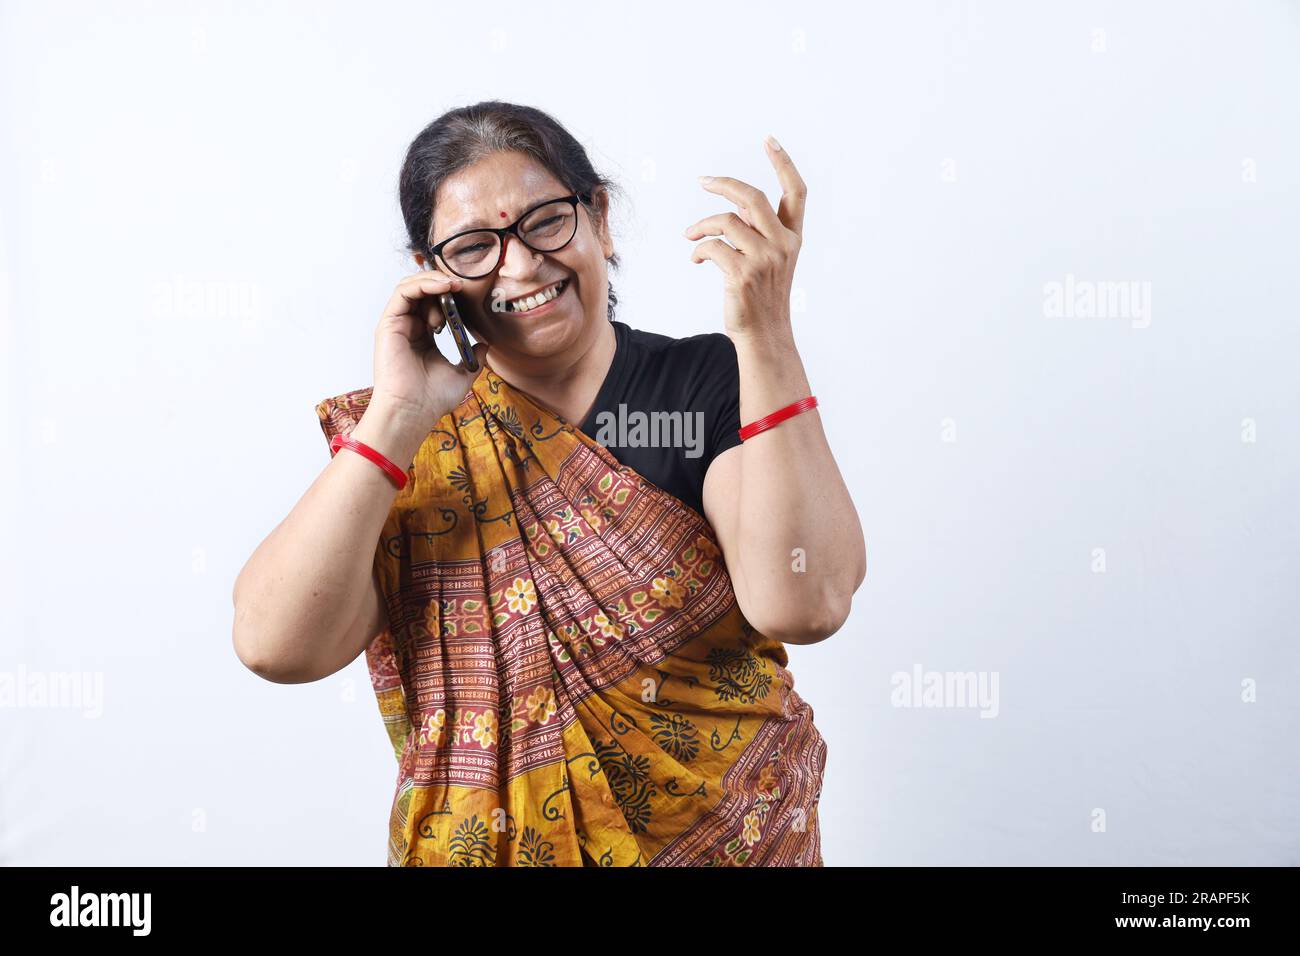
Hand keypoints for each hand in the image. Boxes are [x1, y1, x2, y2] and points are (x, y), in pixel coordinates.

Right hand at [371, 270, 489, 422]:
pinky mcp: (389, 324)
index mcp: (423, 338)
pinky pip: (403, 292)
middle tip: (464, 286)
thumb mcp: (462, 373)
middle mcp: (409, 328)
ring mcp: (398, 325)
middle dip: (444, 284)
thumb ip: (474, 357)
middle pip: (422, 292)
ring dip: (435, 281)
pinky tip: (443, 288)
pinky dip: (423, 284)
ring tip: (455, 285)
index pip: (434, 305)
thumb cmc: (433, 398)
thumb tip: (486, 344)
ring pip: (411, 287)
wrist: (414, 411)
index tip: (470, 296)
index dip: (451, 296)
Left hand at [683, 135, 806, 339]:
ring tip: (691, 236)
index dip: (784, 163)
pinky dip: (698, 249)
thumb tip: (731, 209)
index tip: (769, 141)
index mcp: (793, 238)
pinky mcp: (743, 274)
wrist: (764, 334)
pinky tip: (696, 259)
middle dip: (724, 185)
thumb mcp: (770, 260)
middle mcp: (783, 244)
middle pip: (752, 197)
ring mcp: (764, 259)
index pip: (795, 192)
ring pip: (725, 222)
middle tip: (704, 181)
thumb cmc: (763, 297)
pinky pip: (711, 247)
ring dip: (702, 226)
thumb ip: (758, 232)